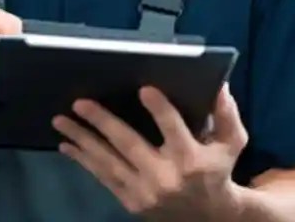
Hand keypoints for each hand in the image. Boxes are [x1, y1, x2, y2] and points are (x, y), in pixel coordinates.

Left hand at [54, 84, 248, 219]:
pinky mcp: (131, 202)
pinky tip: (67, 145)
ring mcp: (144, 192)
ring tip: (61, 120)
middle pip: (129, 145)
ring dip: (82, 140)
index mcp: (191, 159)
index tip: (144, 89)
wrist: (207, 217)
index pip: (173, 130)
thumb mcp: (232, 142)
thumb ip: (227, 114)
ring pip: (108, 162)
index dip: (160, 110)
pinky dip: (83, 160)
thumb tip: (219, 85)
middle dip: (103, 122)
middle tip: (80, 102)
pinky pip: (103, 178)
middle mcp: (166, 177)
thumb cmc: (217, 169)